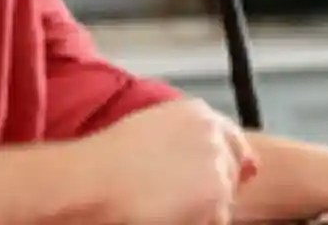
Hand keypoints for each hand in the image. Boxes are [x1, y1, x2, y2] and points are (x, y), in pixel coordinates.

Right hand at [83, 98, 257, 223]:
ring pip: (224, 200)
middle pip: (231, 173)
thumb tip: (218, 157)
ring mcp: (218, 165)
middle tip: (175, 199)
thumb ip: (188, 138)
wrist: (94, 180)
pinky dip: (198, 222)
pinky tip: (168, 215)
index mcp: (198, 114)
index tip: (216, 181)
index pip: (234, 142)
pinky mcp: (217, 196)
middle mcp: (214, 135)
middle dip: (212, 189)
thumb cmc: (108, 160)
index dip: (226, 165)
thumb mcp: (152, 130)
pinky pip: (216, 220)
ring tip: (164, 206)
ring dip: (203, 209)